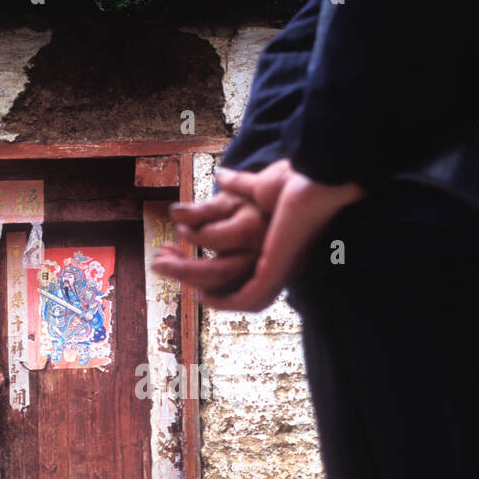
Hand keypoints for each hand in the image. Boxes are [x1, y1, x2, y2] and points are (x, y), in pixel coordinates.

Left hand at [150, 189, 267, 294]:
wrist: (276, 222)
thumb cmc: (248, 207)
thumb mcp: (226, 201)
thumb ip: (202, 209)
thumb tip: (174, 214)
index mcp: (253, 229)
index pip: (214, 240)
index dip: (191, 235)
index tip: (178, 227)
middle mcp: (260, 257)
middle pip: (218, 273)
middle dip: (182, 271)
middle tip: (155, 263)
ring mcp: (260, 277)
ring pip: (221, 289)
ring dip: (188, 279)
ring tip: (164, 261)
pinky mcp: (256, 290)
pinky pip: (228, 297)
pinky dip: (203, 289)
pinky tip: (184, 274)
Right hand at [154, 159, 365, 311]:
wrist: (320, 178)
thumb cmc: (298, 178)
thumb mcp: (259, 185)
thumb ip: (239, 186)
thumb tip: (221, 176)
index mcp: (272, 249)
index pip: (231, 269)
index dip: (199, 263)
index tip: (175, 250)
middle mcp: (275, 265)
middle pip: (223, 281)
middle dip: (186, 272)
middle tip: (159, 260)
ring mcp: (276, 271)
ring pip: (230, 290)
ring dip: (195, 281)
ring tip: (168, 264)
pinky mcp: (276, 271)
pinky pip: (248, 299)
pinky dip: (225, 302)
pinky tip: (201, 295)